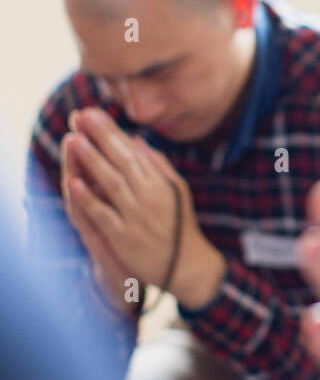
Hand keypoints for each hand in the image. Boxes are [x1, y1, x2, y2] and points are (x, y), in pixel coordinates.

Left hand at [63, 108, 223, 305]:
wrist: (187, 266)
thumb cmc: (180, 225)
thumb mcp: (176, 190)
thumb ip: (158, 164)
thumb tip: (136, 140)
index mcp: (160, 183)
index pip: (131, 151)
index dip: (111, 131)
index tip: (93, 114)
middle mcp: (149, 196)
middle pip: (120, 161)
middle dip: (100, 137)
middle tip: (80, 116)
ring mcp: (136, 217)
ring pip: (111, 183)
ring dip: (91, 161)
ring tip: (74, 140)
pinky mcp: (125, 238)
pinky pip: (104, 215)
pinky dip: (89, 199)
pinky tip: (74, 183)